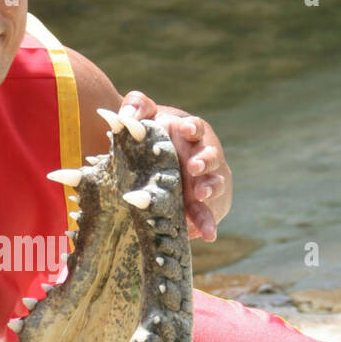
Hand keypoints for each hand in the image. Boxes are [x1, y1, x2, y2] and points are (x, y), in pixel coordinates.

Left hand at [118, 92, 231, 240]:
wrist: (149, 163)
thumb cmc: (152, 135)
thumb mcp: (144, 118)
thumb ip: (137, 107)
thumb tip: (126, 114)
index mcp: (190, 133)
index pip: (195, 127)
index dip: (192, 128)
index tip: (185, 130)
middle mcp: (202, 156)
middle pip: (211, 157)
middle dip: (205, 162)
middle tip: (195, 167)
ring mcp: (205, 181)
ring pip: (214, 185)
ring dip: (210, 190)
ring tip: (201, 197)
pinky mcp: (202, 205)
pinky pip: (207, 214)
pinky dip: (207, 223)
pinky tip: (206, 234)